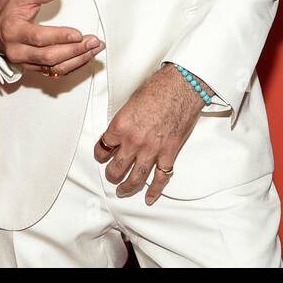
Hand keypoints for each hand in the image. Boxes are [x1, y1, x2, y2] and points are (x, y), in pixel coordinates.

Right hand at [0, 0, 102, 76]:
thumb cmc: (8, 11)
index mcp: (13, 31)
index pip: (39, 37)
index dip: (59, 36)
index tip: (78, 34)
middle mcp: (17, 51)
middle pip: (49, 56)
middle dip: (74, 50)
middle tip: (93, 42)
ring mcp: (25, 62)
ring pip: (53, 67)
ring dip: (77, 60)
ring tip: (94, 49)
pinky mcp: (32, 68)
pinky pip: (54, 72)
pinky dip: (72, 65)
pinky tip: (85, 57)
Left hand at [94, 63, 204, 204]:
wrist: (182, 86)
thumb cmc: (158, 88)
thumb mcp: (131, 102)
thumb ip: (124, 121)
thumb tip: (121, 131)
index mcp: (120, 126)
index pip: (103, 148)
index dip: (100, 153)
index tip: (102, 155)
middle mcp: (133, 141)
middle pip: (116, 168)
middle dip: (112, 175)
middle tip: (112, 176)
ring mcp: (152, 150)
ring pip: (135, 178)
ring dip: (127, 187)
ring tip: (123, 190)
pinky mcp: (169, 153)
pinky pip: (161, 178)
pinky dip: (155, 190)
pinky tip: (150, 196)